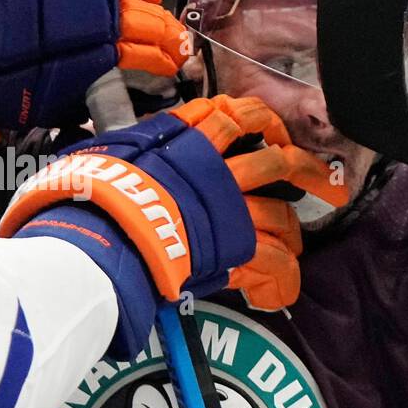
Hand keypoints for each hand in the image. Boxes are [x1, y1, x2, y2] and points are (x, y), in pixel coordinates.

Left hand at [0, 0, 186, 144]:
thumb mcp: (41, 107)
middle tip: (155, 31)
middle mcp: (99, 5)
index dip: (166, 57)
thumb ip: (83, 94)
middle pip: (149, 8)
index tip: (169, 61)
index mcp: (99, 51)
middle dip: (158, 24)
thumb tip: (115, 93)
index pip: (153, 50)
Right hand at [0, 95, 343, 355]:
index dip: (258, 120)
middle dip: (304, 169)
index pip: (230, 115)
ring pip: (279, 212)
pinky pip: (270, 261)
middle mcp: (213, 167)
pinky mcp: (233, 247)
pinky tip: (278, 292)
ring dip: (292, 230)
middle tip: (321, 179)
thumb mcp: (96, 157)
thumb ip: (110, 156)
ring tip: (297, 243)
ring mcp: (228, 207)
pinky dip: (278, 278)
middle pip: (275, 158)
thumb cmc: (86, 194)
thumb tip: (88, 159)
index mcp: (182, 138)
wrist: (99, 230)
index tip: (268, 129)